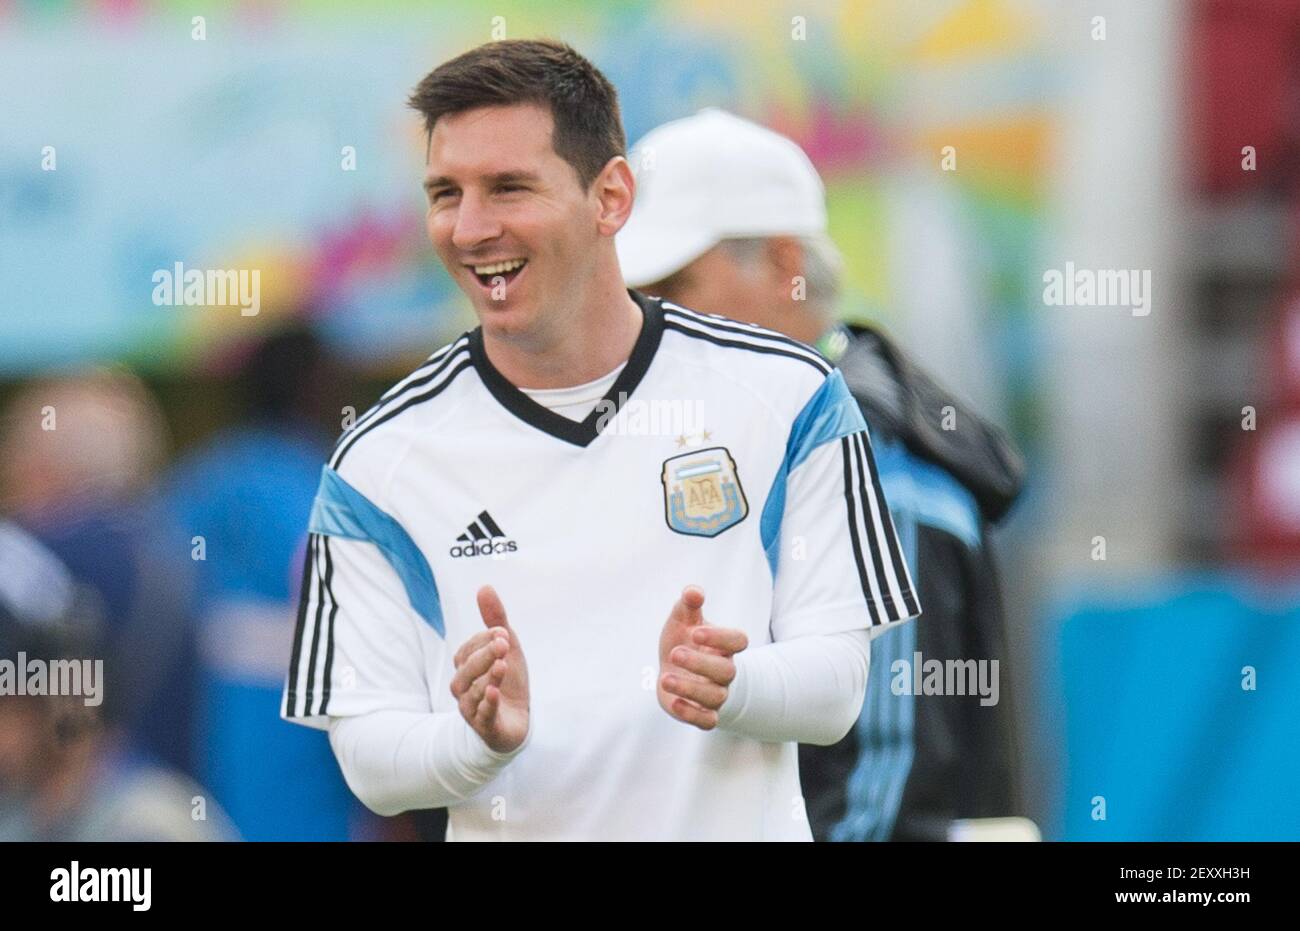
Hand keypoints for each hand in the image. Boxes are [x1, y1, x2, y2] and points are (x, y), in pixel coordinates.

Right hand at [449, 586, 529, 752]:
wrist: (517, 721)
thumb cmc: (507, 681)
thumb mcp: (507, 648)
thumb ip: (496, 620)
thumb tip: (484, 586)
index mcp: (465, 668)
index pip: (467, 650)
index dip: (484, 639)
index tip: (503, 631)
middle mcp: (463, 688)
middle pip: (465, 671)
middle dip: (484, 655)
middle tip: (504, 642)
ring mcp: (473, 709)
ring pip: (472, 693)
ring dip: (488, 676)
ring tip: (502, 664)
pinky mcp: (486, 726)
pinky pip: (482, 715)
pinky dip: (487, 703)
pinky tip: (495, 692)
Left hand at [657, 585, 748, 729]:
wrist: (674, 670)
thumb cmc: (684, 640)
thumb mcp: (683, 619)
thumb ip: (688, 604)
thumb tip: (693, 591)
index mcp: (724, 646)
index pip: (738, 640)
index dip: (721, 637)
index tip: (695, 632)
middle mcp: (724, 671)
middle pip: (726, 671)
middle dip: (700, 663)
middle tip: (675, 653)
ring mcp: (716, 694)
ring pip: (715, 697)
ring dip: (690, 688)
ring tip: (665, 678)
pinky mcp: (703, 714)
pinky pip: (707, 721)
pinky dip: (692, 714)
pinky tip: (673, 702)